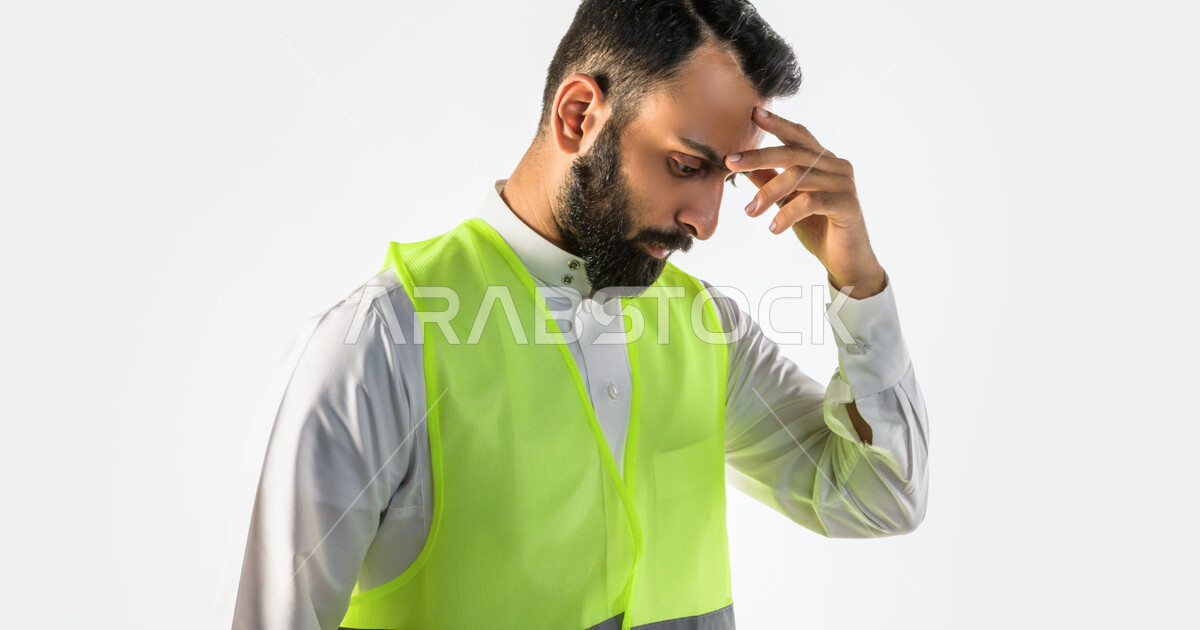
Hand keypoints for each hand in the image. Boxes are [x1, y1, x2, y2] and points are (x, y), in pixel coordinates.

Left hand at [727, 106, 885, 298]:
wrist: (846, 261)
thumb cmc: (818, 228)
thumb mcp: (788, 203)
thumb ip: (772, 182)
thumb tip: (745, 167)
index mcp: (823, 161)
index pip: (799, 136)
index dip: (778, 123)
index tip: (753, 113)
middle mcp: (836, 166)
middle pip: (794, 152)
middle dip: (759, 156)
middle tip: (731, 163)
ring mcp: (844, 184)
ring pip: (799, 176)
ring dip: (768, 193)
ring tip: (750, 212)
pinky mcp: (847, 204)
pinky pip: (811, 200)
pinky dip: (788, 214)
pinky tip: (774, 228)